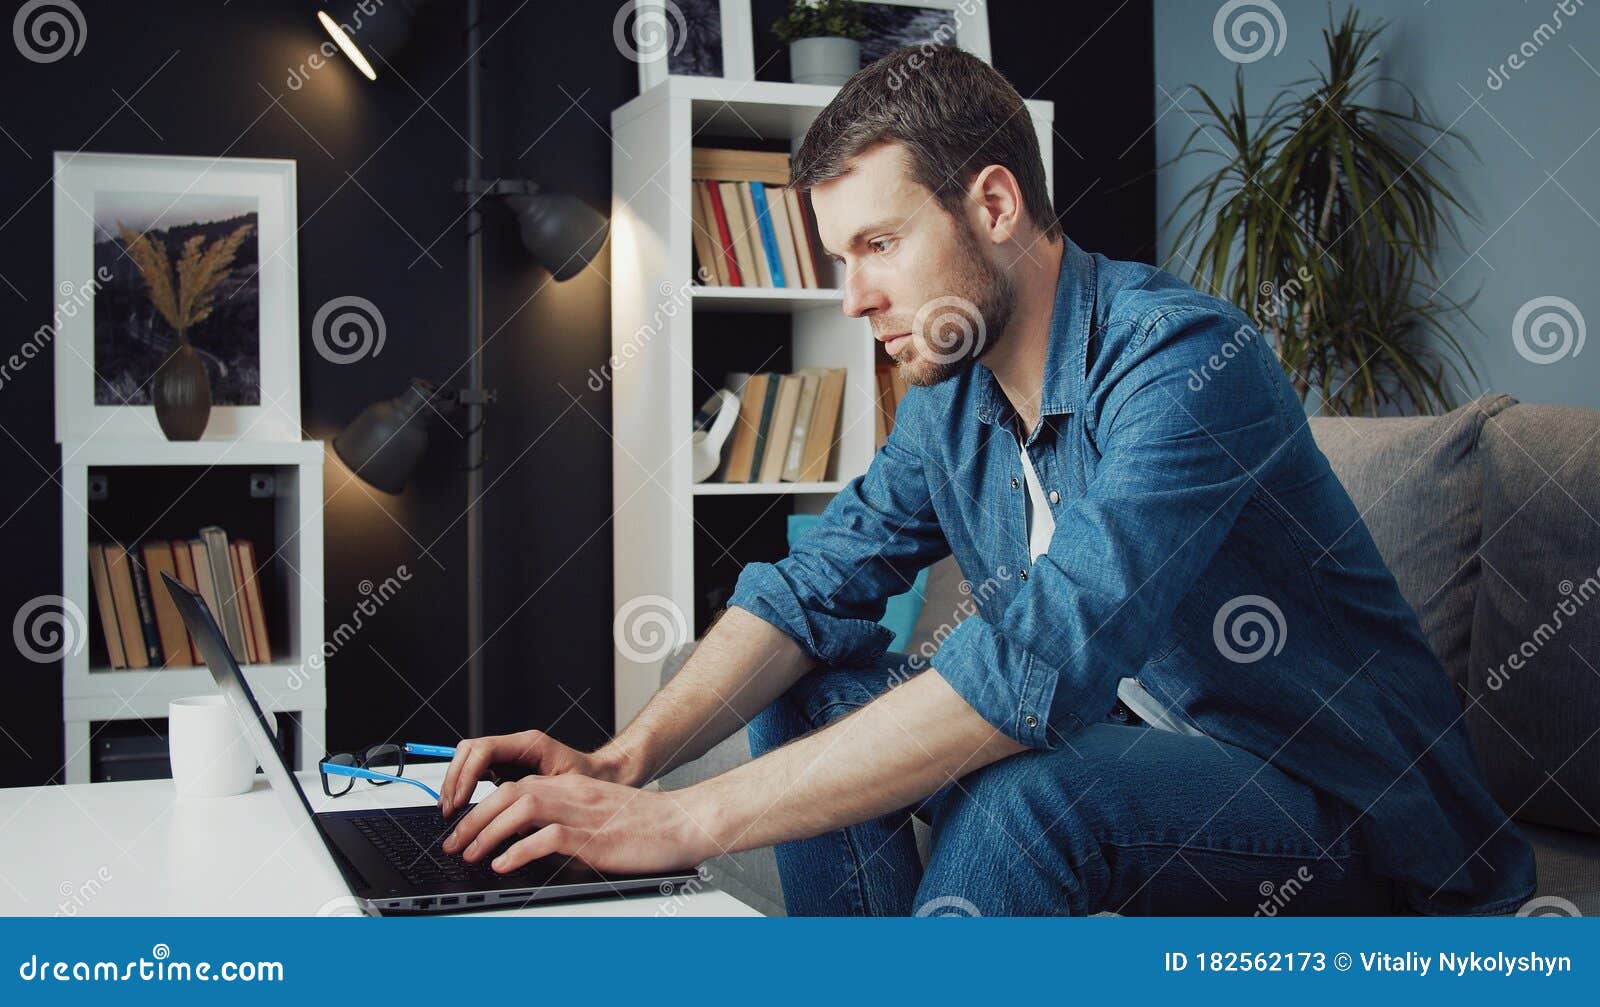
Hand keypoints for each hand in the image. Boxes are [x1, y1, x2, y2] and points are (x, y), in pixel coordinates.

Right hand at [437, 730, 627, 816]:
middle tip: (449, 811)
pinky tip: (461, 809)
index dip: (466, 775)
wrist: (605, 776)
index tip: (459, 802)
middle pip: (469, 751)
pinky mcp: (506, 768)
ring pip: (468, 760)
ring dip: (454, 784)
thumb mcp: (565, 790)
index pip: (484, 749)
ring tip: (450, 813)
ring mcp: (508, 755)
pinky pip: (475, 771)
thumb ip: (537, 799)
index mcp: (529, 743)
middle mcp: (515, 746)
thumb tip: (509, 822)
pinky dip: (463, 788)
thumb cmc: (591, 781)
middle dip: (454, 780)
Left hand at [440, 774, 713, 875]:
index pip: (516, 786)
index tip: (464, 828)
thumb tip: (529, 844)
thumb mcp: (599, 817)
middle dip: (475, 819)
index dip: (484, 806)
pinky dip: (518, 851)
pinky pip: (546, 837)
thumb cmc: (647, 826)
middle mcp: (573, 793)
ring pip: (521, 808)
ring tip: (470, 854)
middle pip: (510, 794)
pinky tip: (503, 864)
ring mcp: (583, 812)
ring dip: (488, 832)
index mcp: (573, 788)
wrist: (684, 823)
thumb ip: (567, 822)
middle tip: (454, 843)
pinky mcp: (593, 836)